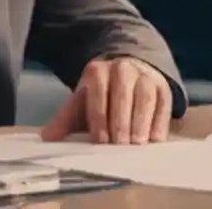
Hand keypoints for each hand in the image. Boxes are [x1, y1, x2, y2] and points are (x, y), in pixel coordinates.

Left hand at [40, 57, 171, 144]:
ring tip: (138, 143)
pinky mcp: (163, 86)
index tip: (100, 140)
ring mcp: (146, 75)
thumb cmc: (101, 96)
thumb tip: (47, 137)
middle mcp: (123, 68)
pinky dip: (160, 122)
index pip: (98, 94)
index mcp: (98, 70)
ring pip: (146, 97)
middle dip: (122, 121)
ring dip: (142, 121)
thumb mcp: (82, 103)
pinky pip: (164, 103)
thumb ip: (65, 119)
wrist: (128, 73)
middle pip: (123, 94)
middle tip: (121, 144)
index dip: (99, 117)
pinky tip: (155, 139)